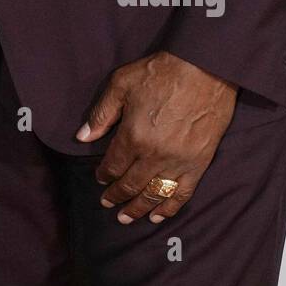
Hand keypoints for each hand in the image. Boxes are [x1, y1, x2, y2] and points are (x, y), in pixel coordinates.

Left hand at [77, 51, 237, 224]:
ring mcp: (178, 162)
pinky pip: (182, 193)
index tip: (99, 179)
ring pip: (154, 193)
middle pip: (131, 184)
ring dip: (138, 208)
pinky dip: (169, 207)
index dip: (104, 175)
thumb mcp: (121, 83)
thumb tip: (82, 137)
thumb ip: (101, 113)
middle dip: (117, 196)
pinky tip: (158, 216)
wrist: (204, 68)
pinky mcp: (199, 163)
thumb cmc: (160, 72)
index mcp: (133, 136)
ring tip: (126, 218)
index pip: (113, 165)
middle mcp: (154, 155)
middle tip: (107, 204)